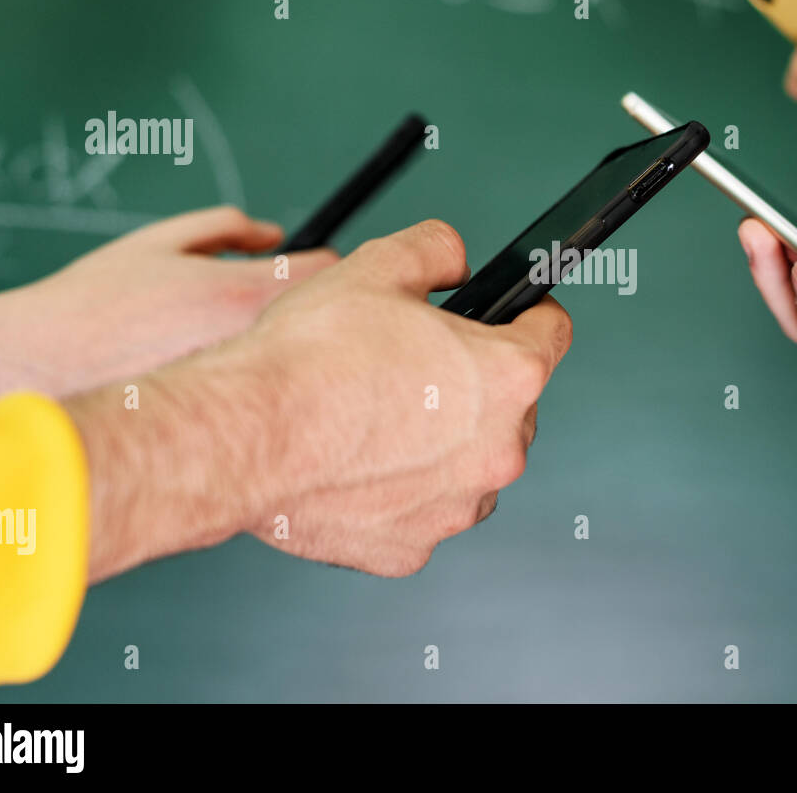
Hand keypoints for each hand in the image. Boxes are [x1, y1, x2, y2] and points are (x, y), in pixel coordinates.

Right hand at [0, 206, 336, 398]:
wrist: (39, 370)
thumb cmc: (94, 304)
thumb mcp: (159, 242)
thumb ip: (227, 227)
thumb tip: (276, 234)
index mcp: (244, 293)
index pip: (330, 271)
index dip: (318, 264)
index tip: (302, 270)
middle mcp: (257, 347)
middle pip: (332, 322)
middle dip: (316, 312)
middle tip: (275, 315)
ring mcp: (248, 395)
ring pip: (305, 369)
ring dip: (292, 357)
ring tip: (237, 356)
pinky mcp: (232, 428)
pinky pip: (272, 405)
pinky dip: (263, 396)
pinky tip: (223, 394)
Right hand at [65, 219, 573, 581]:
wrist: (245, 435)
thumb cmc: (308, 359)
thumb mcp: (379, 264)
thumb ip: (437, 250)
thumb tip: (453, 257)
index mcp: (507, 376)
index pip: (552, 333)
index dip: (529, 313)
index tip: (517, 314)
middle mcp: (497, 450)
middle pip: (508, 405)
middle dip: (472, 383)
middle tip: (411, 366)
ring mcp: (455, 506)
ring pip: (466, 464)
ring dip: (440, 442)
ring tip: (375, 417)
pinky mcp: (410, 547)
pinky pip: (420, 510)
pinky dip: (398, 490)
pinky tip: (355, 464)